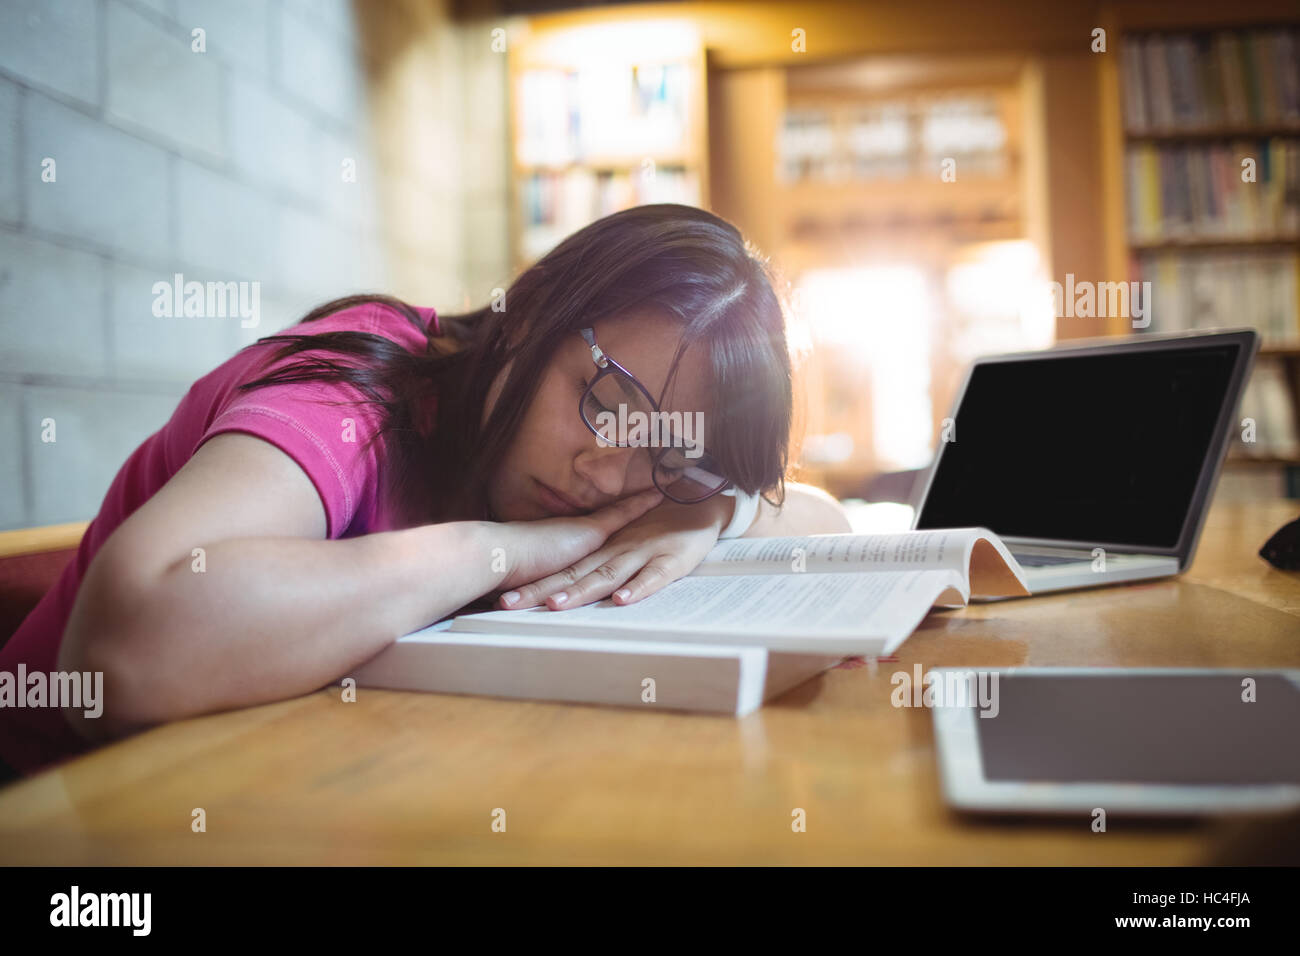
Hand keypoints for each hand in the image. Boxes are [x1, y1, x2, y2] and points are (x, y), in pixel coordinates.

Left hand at [500, 493, 733, 609]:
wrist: (704, 499)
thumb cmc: (664, 520)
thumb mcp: (626, 537)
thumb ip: (601, 555)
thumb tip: (568, 578)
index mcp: (604, 549)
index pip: (563, 570)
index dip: (533, 583)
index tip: (500, 598)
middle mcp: (617, 551)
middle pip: (574, 575)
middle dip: (541, 591)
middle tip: (509, 605)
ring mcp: (642, 554)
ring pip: (606, 575)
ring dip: (580, 591)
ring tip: (555, 606)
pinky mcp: (671, 560)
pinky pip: (652, 576)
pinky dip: (637, 588)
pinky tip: (621, 600)